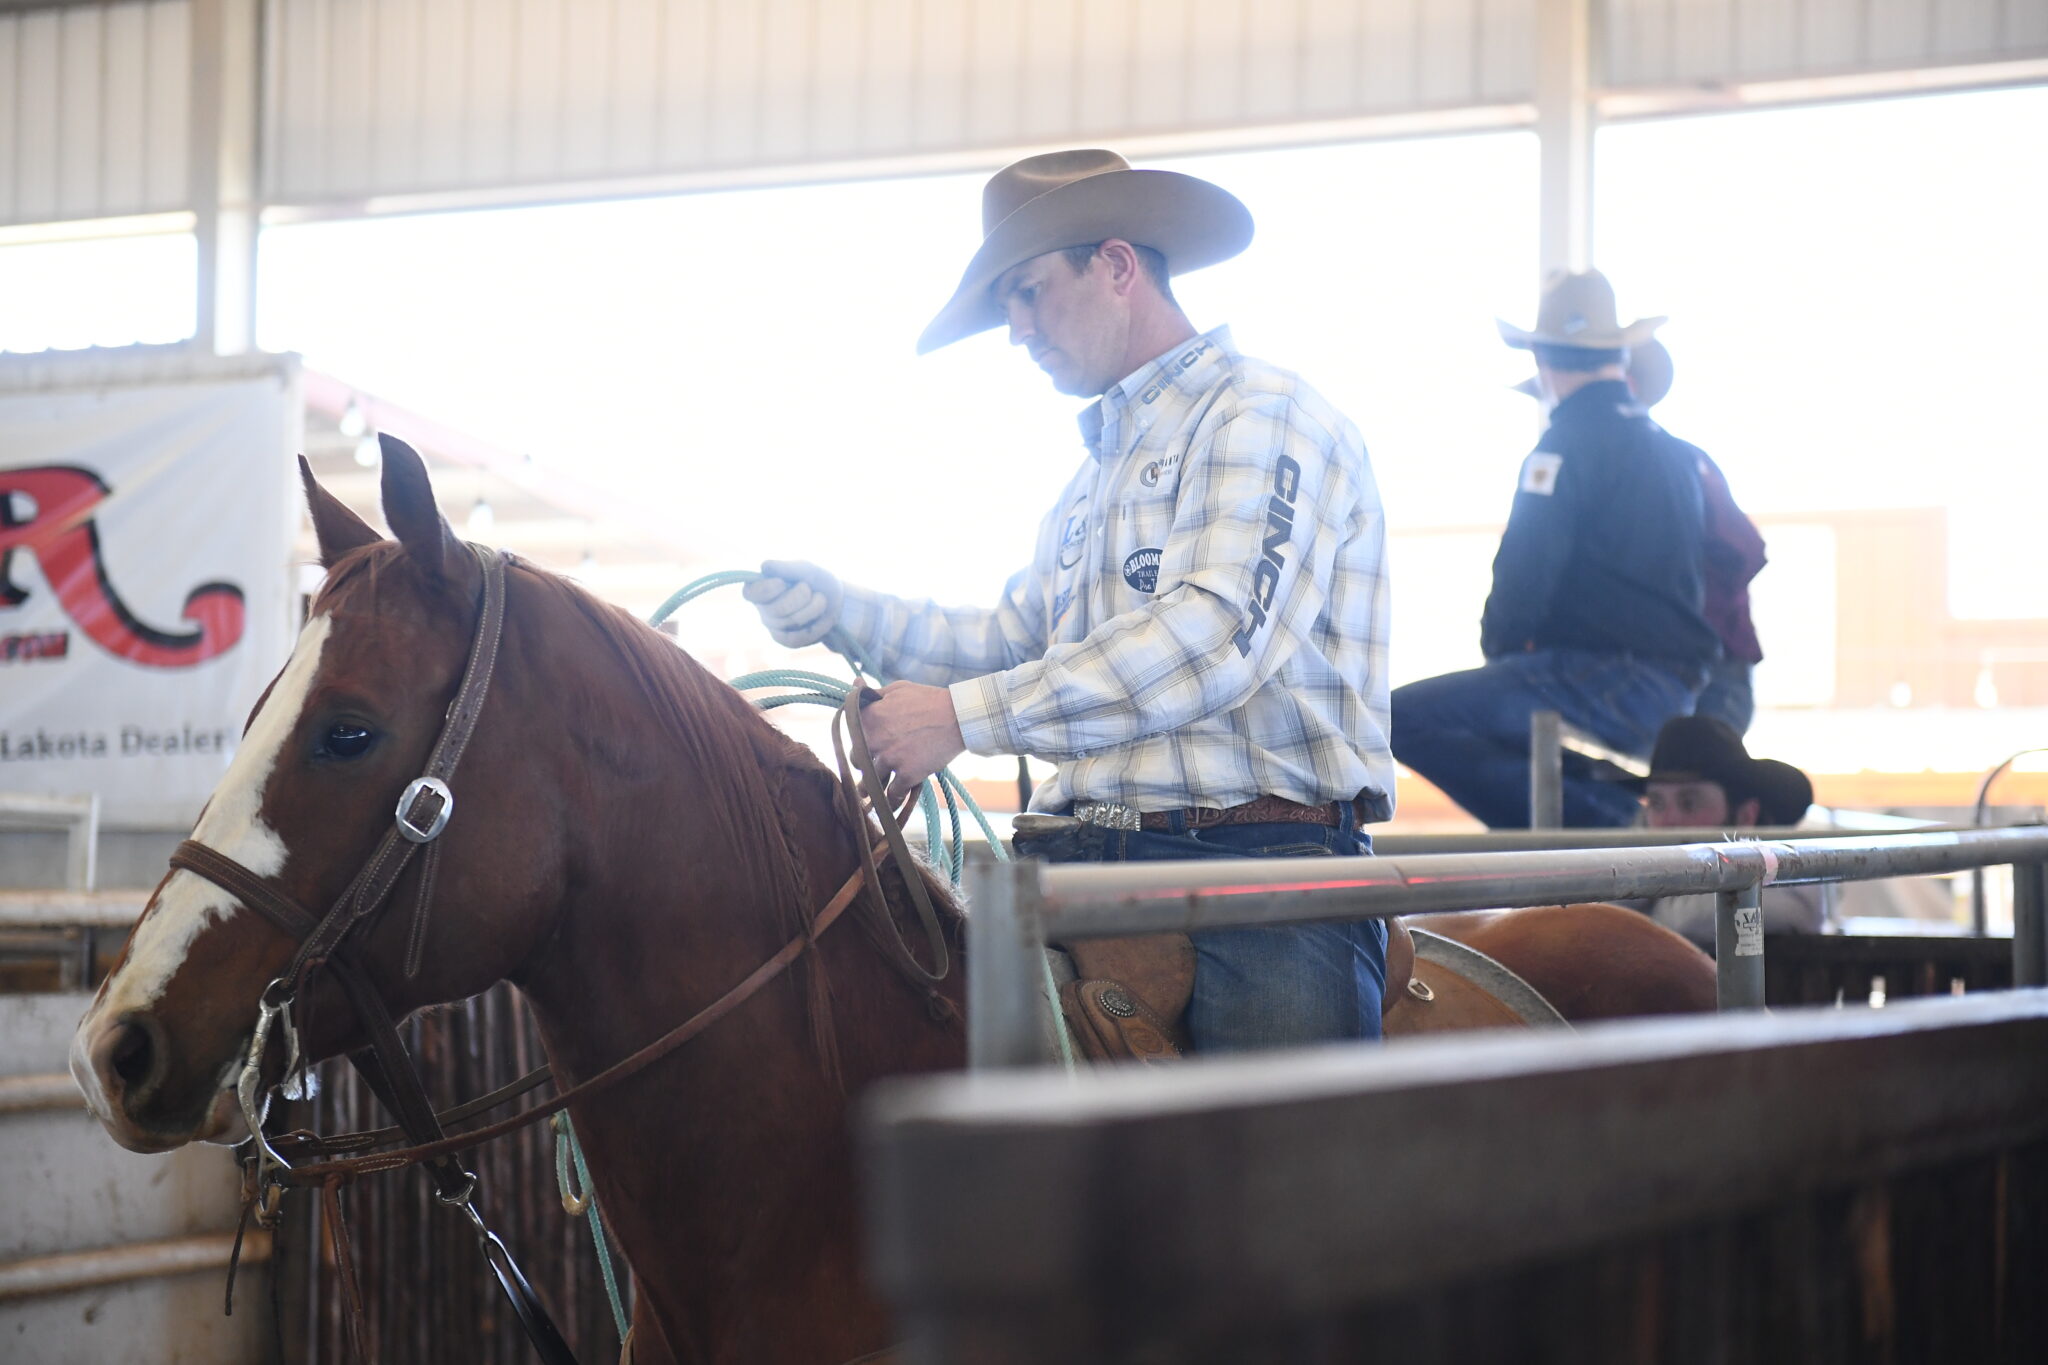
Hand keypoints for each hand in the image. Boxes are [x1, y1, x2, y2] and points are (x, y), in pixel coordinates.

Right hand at [743, 560, 842, 647]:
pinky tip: (825, 618)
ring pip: (790, 623)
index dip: (768, 589)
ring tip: (821, 600)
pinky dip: (817, 626)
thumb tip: (764, 566)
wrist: (838, 602)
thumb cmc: (816, 581)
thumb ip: (786, 568)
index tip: (783, 583)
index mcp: (761, 587)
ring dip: (814, 608)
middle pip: (776, 609)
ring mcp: (774, 626)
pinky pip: (797, 638)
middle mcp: (763, 608)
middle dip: (800, 596)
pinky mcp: (787, 640)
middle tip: (809, 589)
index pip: (751, 593)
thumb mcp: (805, 569)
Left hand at [858, 681, 966, 805]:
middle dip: (864, 765)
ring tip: (870, 795)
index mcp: (869, 717)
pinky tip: (891, 803)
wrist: (959, 717)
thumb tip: (855, 683)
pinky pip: (891, 795)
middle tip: (871, 769)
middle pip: (857, 761)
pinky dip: (891, 801)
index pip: (850, 737)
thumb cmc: (929, 700)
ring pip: (871, 782)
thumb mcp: (898, 689)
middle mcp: (875, 739)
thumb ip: (873, 692)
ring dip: (872, 789)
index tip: (860, 750)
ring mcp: (890, 758)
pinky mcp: (907, 775)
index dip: (857, 743)